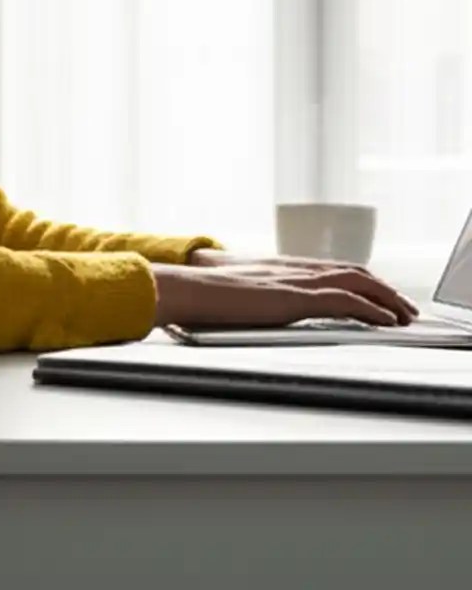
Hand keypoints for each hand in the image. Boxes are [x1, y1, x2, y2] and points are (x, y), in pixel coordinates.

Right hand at [153, 263, 418, 328]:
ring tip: (405, 316)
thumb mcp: (227, 294)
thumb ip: (243, 298)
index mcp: (277, 268)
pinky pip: (346, 301)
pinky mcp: (295, 298)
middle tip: (403, 306)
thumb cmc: (196, 296)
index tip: (375, 293)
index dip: (359, 280)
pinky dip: (372, 310)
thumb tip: (235, 303)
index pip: (330, 268)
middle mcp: (291, 269)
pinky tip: (386, 321)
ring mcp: (294, 281)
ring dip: (388, 298)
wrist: (183, 289)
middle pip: (352, 271)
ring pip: (358, 282)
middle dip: (383, 288)